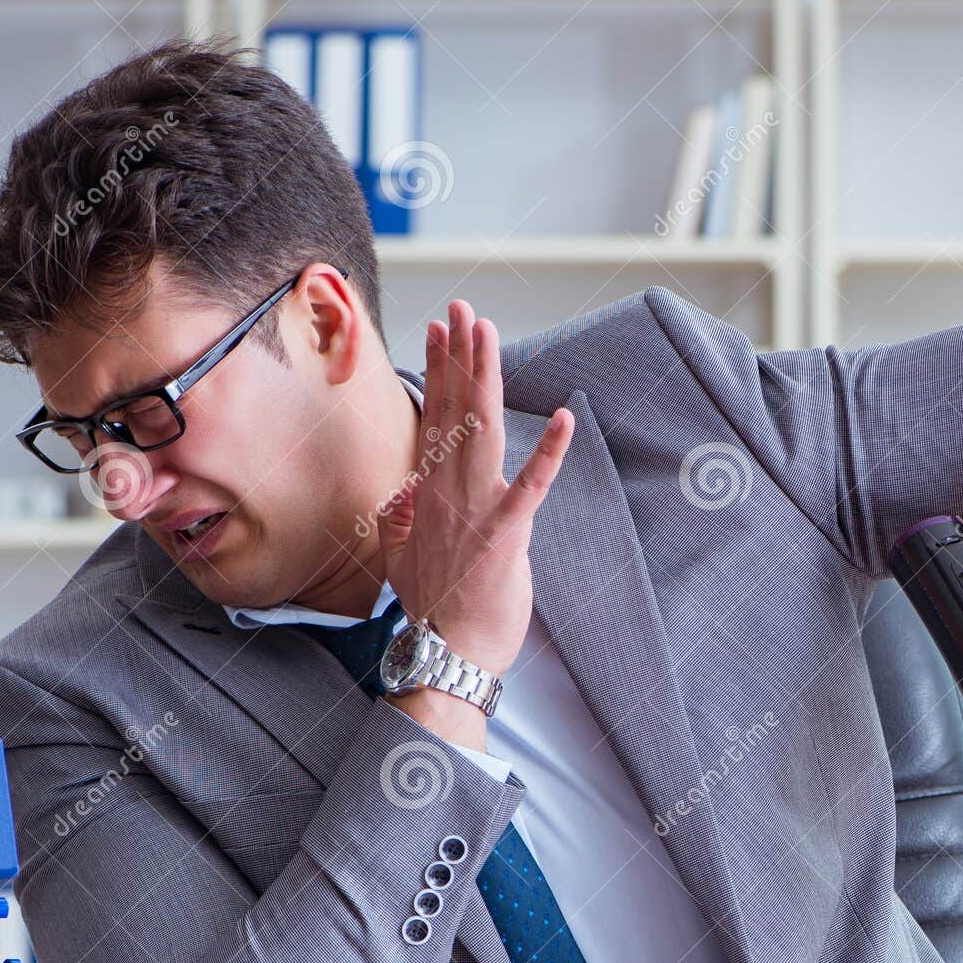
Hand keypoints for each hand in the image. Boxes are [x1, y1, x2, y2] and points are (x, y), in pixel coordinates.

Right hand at [377, 299, 573, 676]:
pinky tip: (565, 420)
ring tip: (485, 333)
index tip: (437, 331)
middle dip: (459, 355)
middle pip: (455, 410)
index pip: (433, 418)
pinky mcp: (506, 535)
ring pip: (482, 430)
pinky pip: (531, 487)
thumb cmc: (431, 608)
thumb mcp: (400, 555)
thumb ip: (398, 518)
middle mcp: (446, 492)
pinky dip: (549, 454)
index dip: (437, 371)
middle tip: (461, 308)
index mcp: (426, 494)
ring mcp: (475, 510)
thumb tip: (398, 494)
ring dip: (486, 379)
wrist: (445, 654)